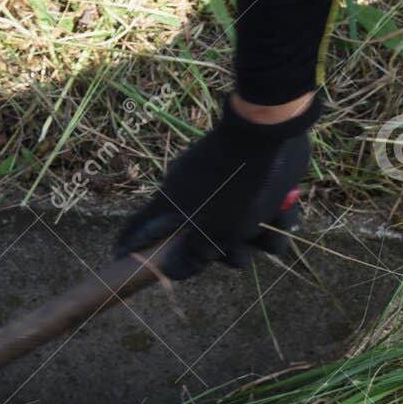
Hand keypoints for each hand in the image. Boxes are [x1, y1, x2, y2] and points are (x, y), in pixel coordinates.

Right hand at [114, 96, 315, 280]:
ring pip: (241, 236)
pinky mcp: (255, 186)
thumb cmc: (235, 186)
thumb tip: (170, 273)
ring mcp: (225, 192)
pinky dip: (277, 218)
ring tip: (268, 222)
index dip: (130, 249)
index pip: (138, 229)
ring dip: (260, 238)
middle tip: (239, 245)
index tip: (119, 262)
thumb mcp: (213, 231)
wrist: (270, 131)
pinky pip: (265, 218)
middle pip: (203, 245)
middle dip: (229, 253)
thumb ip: (191, 255)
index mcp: (175, 206)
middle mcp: (195, 199)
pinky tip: (283, 206)